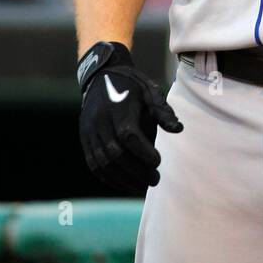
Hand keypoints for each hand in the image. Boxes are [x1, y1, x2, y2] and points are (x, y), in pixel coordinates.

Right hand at [77, 41, 182, 191]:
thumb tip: (178, 129)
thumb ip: (162, 111)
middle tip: (155, 180)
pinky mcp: (84, 139)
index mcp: (117, 107)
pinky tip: (125, 184)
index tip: (158, 161)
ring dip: (123, 180)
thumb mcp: (149, 90)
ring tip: (142, 187)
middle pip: (115, 154)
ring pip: (103, 163)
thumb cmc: (131, 85)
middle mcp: (100, 121)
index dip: (143, 152)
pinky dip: (109, 178)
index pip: (128, 135)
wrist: (101, 76)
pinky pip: (93, 164)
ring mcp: (89, 131)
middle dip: (136, 171)